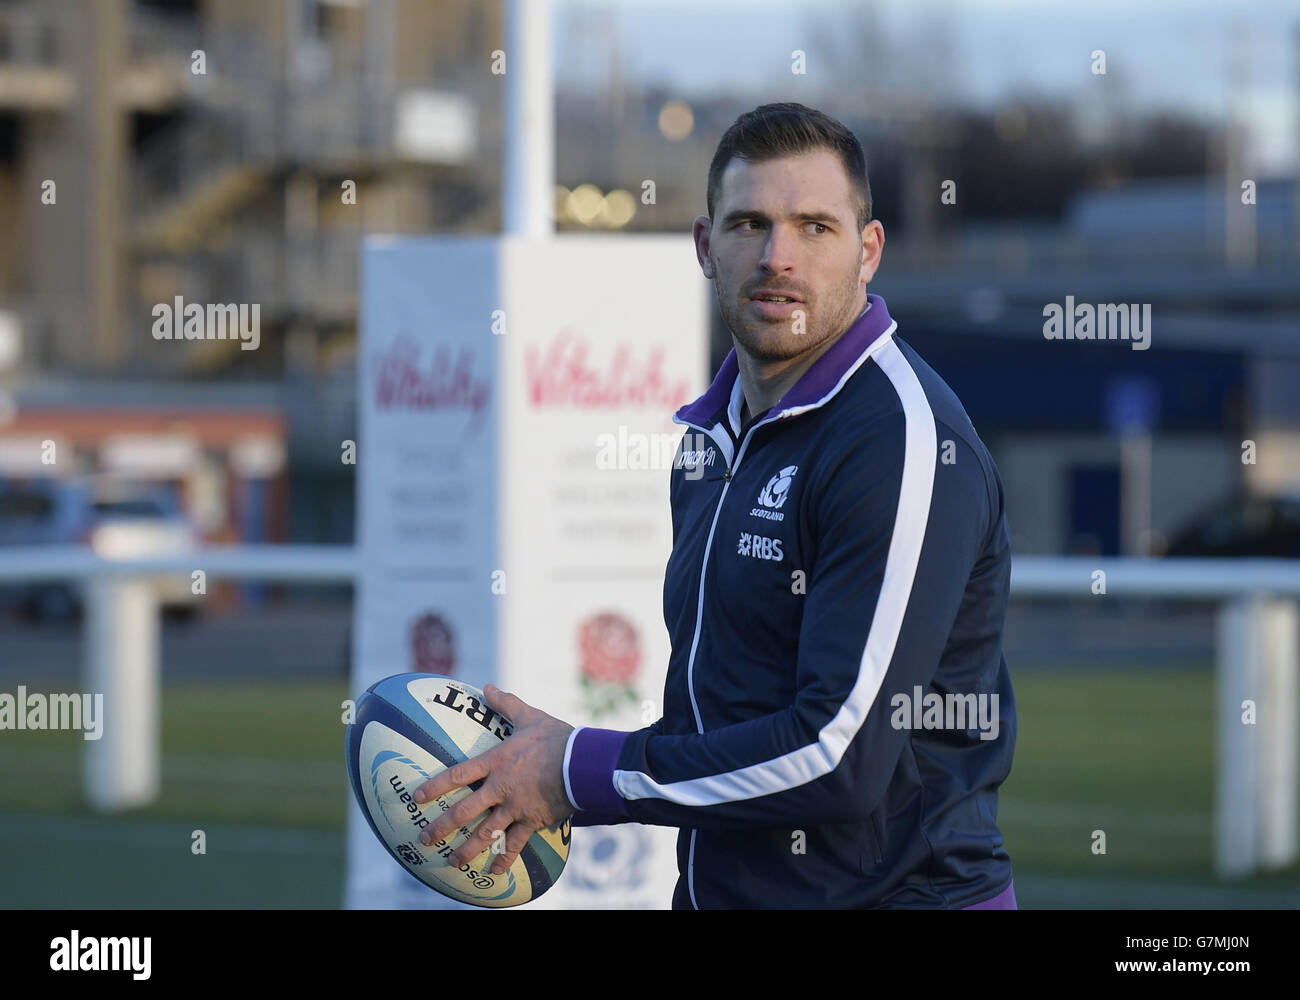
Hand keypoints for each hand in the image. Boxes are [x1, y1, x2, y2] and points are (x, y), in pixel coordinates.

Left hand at [411, 683, 574, 874]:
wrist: (582, 763)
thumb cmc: (557, 737)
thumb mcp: (530, 717)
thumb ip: (507, 703)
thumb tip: (487, 686)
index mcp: (497, 762)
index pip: (458, 775)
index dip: (435, 786)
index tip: (416, 797)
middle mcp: (500, 788)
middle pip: (464, 811)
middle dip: (442, 827)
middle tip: (424, 840)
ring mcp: (516, 808)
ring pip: (485, 833)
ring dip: (467, 850)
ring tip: (452, 863)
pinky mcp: (533, 821)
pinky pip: (515, 844)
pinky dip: (505, 859)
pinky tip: (495, 873)